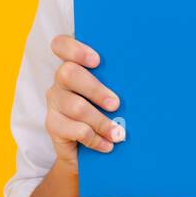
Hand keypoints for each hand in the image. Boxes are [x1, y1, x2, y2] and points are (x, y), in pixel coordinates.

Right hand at [45, 34, 124, 173]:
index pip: (61, 45)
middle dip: (96, 89)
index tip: (97, 61)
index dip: (75, 49)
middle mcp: (59, 81)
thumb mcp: (110, 95)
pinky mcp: (53, 125)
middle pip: (69, 74)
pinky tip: (108, 145)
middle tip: (116, 104)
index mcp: (73, 65)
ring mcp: (54, 103)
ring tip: (119, 134)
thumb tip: (142, 81)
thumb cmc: (106, 113)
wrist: (86, 151)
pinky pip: (75, 130)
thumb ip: (116, 83)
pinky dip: (95, 138)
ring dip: (101, 121)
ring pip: (76, 107)